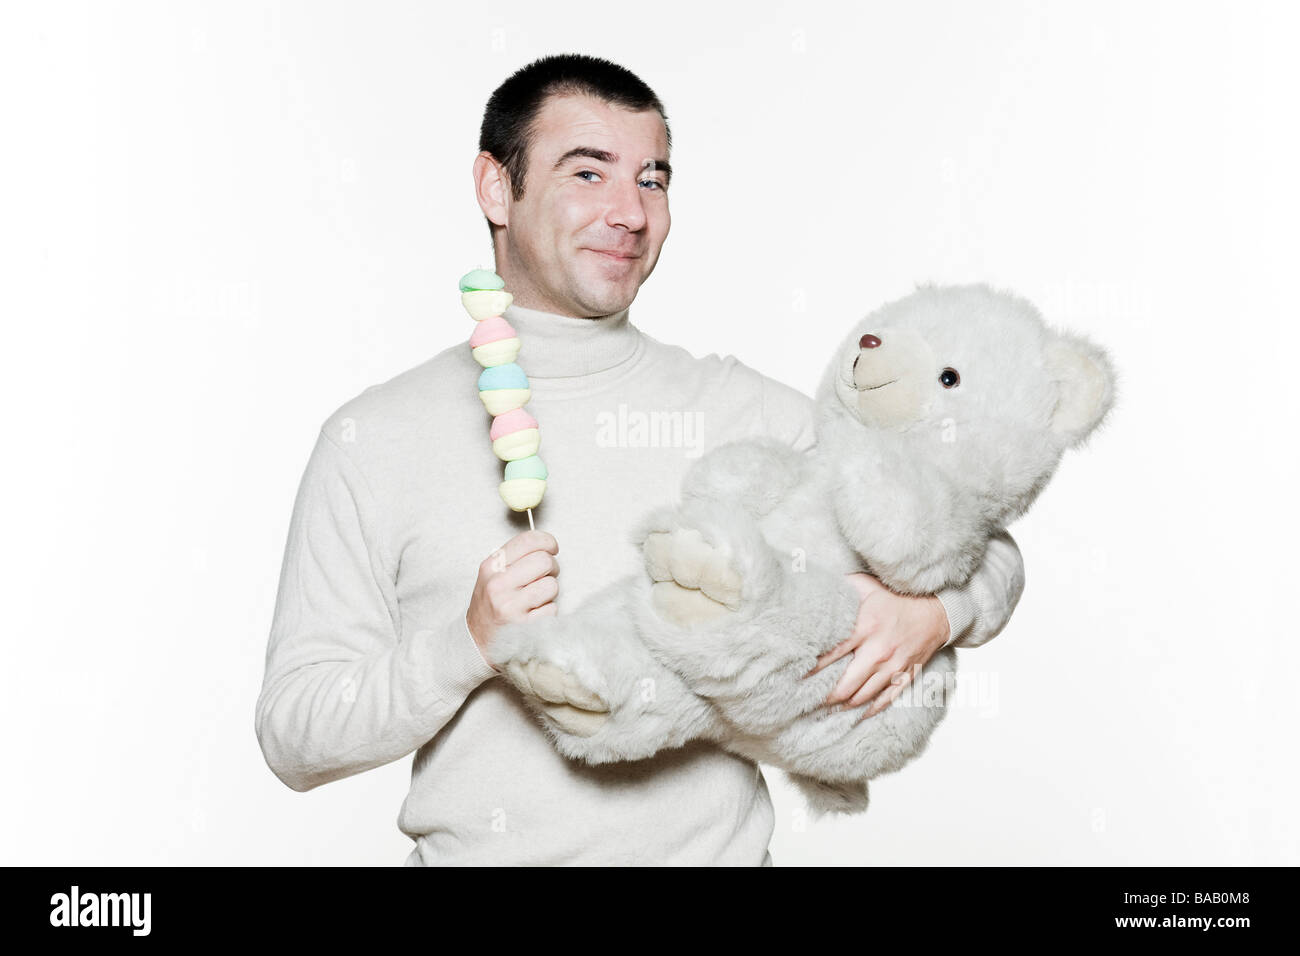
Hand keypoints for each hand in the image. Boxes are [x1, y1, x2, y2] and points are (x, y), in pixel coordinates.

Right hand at [466, 530, 559, 665]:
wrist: (476, 640)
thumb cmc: (490, 604)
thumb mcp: (491, 575)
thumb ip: (514, 557)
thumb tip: (547, 545)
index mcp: (491, 567)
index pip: (528, 541)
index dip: (547, 541)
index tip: (552, 548)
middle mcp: (498, 585)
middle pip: (544, 561)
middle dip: (552, 567)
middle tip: (545, 575)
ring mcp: (511, 607)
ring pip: (552, 585)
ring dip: (550, 591)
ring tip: (537, 597)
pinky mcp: (524, 626)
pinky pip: (552, 609)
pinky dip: (548, 610)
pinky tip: (534, 613)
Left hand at [806, 572, 949, 719]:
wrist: (937, 612)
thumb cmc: (898, 598)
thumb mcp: (869, 586)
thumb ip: (844, 586)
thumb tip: (817, 583)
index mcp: (866, 628)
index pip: (831, 655)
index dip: (812, 669)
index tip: (797, 677)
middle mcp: (879, 651)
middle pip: (846, 685)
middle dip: (826, 696)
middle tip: (810, 700)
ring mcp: (893, 667)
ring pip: (863, 697)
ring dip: (844, 705)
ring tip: (828, 709)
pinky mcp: (906, 676)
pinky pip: (885, 700)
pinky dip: (870, 710)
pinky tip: (856, 713)